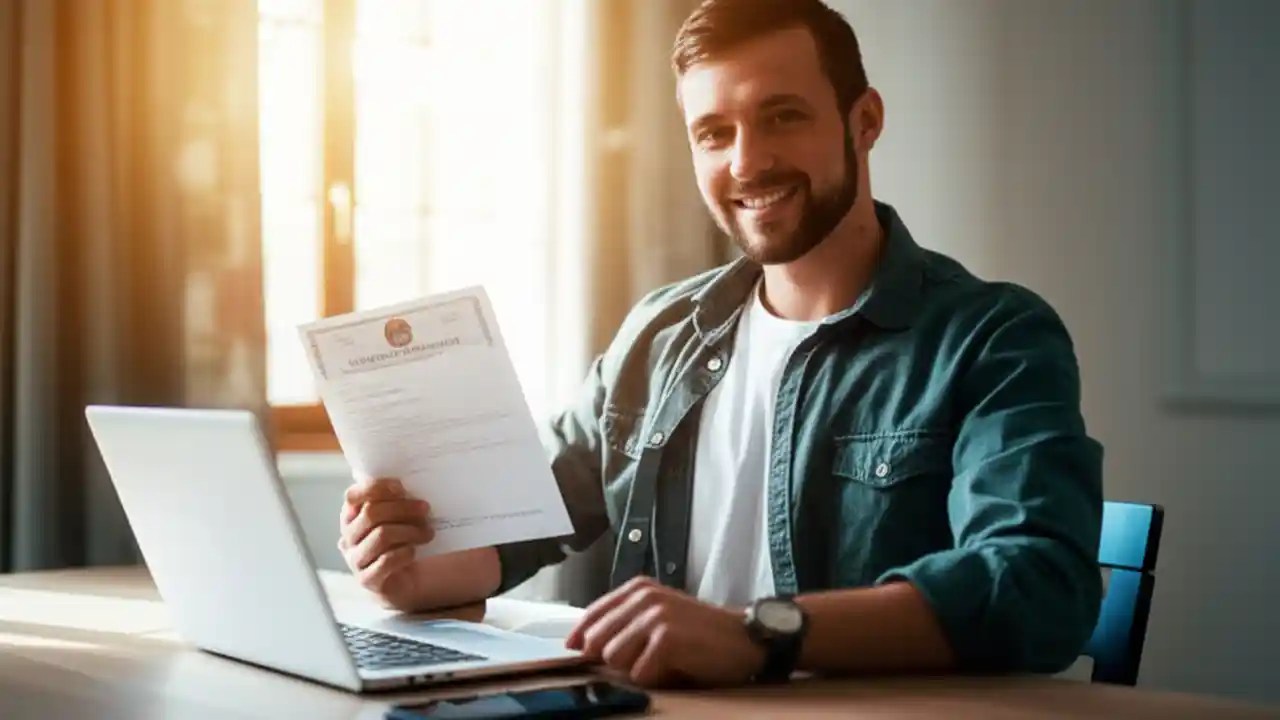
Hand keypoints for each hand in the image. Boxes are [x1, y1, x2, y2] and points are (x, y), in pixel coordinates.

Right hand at [337, 477, 433, 603]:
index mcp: (352, 515)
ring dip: (410, 530)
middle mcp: (348, 536)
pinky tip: (415, 550)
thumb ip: (397, 499)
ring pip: (381, 536)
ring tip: (428, 532)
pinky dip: (405, 552)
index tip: (402, 487)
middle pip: (371, 513)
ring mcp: (355, 559)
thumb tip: (410, 483)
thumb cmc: (403, 540)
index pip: (353, 495)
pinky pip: (386, 561)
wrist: (407, 579)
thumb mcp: (399, 515)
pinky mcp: (367, 579)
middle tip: (426, 508)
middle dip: (402, 508)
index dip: (376, 488)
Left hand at [565, 577, 764, 687]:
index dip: (580, 637)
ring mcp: (654, 616)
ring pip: (615, 660)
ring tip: (664, 662)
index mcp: (638, 589)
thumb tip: (581, 645)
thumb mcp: (658, 617)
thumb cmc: (700, 635)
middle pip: (597, 642)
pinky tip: (677, 668)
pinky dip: (656, 679)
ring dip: (637, 670)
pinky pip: (640, 674)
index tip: (573, 650)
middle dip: (614, 660)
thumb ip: (624, 623)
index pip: (592, 615)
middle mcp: (643, 597)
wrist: (745, 640)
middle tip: (644, 661)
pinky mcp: (666, 638)